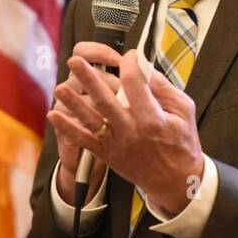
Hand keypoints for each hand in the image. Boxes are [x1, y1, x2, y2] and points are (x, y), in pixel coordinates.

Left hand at [50, 48, 204, 215]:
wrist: (176, 181)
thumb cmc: (182, 142)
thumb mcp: (184, 110)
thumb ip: (163, 87)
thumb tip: (143, 65)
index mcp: (152, 118)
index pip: (135, 83)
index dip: (129, 64)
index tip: (129, 56)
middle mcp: (131, 131)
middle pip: (106, 100)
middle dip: (89, 79)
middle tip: (74, 60)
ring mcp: (117, 144)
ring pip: (90, 120)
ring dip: (73, 103)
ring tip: (59, 87)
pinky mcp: (108, 154)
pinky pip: (84, 141)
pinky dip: (67, 129)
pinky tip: (53, 115)